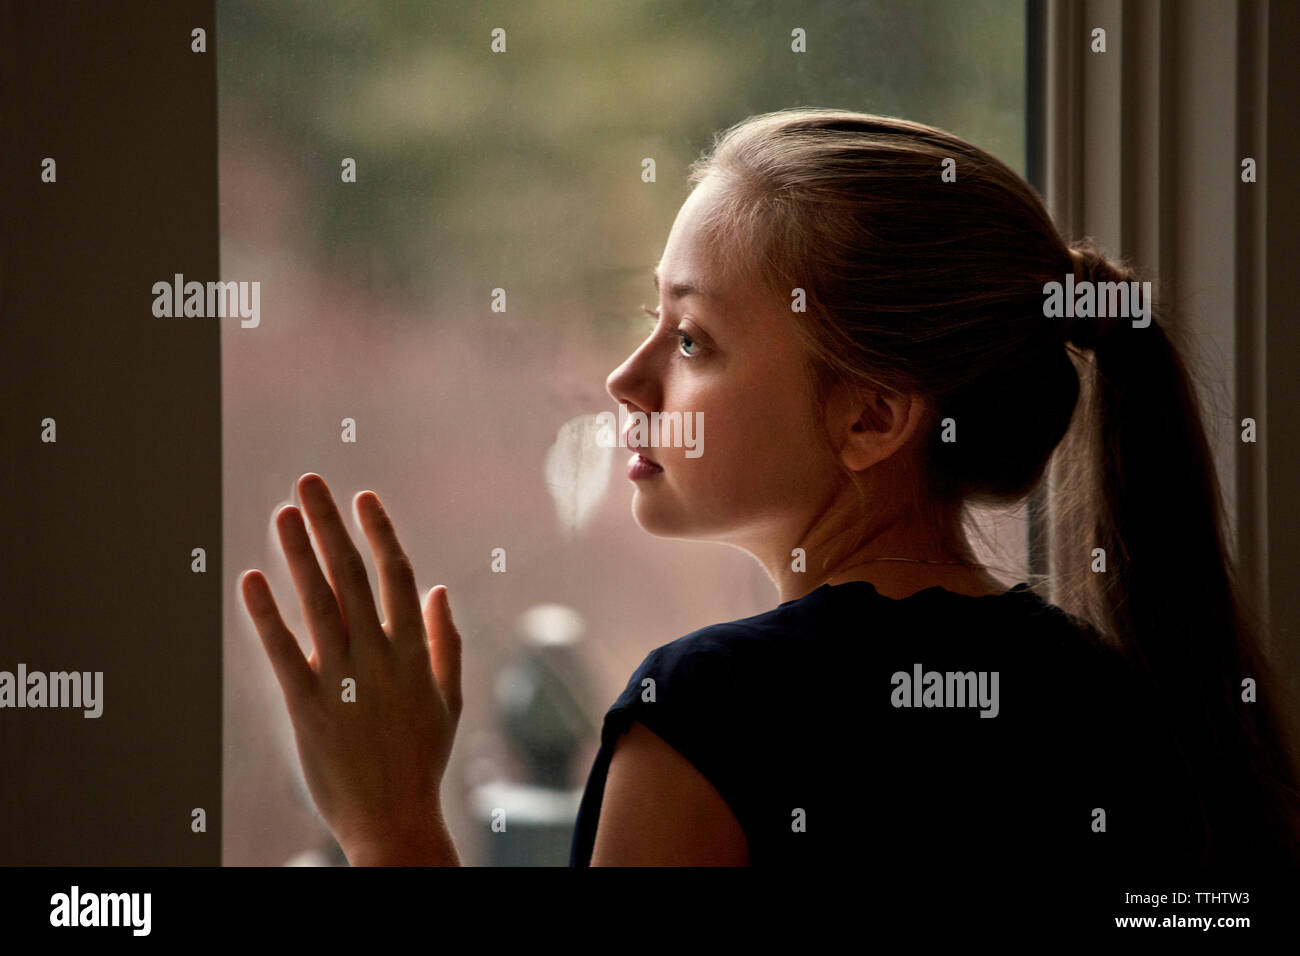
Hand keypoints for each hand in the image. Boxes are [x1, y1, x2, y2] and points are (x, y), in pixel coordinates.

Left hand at [240, 473, 462, 864]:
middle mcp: (379, 656)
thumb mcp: (447, 698)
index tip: (363, 497)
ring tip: (284, 514)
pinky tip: (251, 579)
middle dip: (331, 524)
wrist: (394, 819)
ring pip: (319, 602)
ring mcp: (342, 679)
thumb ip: (444, 641)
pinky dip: (266, 614)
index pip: (397, 575)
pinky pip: (284, 651)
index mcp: (414, 651)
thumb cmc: (422, 759)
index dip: (379, 532)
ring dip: (300, 554)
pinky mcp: (307, 706)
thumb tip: (439, 589)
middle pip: (352, 575)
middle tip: (309, 482)